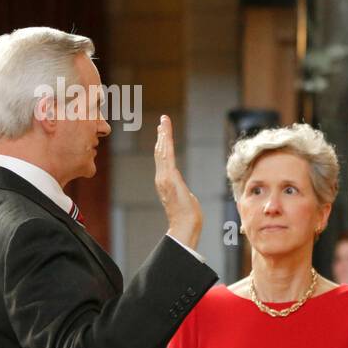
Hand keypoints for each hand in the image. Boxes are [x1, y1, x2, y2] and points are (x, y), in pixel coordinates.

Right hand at [154, 114, 202, 249]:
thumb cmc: (187, 216)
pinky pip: (167, 155)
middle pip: (160, 152)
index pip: (163, 159)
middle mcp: (161, 177)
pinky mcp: (169, 177)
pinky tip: (166, 132)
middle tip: (163, 121)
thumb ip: (182, 191)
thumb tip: (184, 192)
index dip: (163, 145)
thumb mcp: (185, 198)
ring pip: (162, 151)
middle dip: (162, 135)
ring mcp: (164, 177)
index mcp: (165, 181)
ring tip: (164, 121)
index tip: (163, 133)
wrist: (185, 225)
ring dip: (164, 134)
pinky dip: (166, 142)